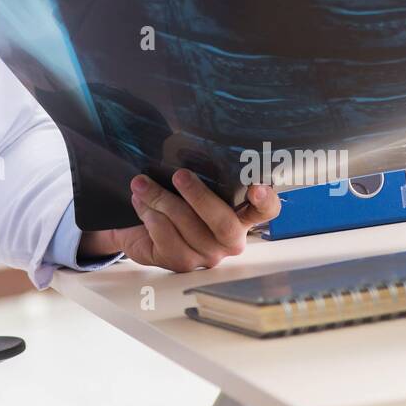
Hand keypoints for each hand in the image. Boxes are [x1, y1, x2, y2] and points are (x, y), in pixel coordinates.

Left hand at [80, 170, 279, 271]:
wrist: (140, 230)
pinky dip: (149, 215)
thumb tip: (189, 143)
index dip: (265, 201)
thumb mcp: (188, 186)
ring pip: (187, 227)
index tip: (257, 186)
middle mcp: (229, 240)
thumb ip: (200, 173)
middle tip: (179, 175)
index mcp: (240, 216)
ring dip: (160, 200)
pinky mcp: (180, 263)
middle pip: (223, 224)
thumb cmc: (173, 200)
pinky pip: (165, 238)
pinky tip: (140, 203)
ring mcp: (206, 255)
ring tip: (141, 183)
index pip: (265, 211)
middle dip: (199, 197)